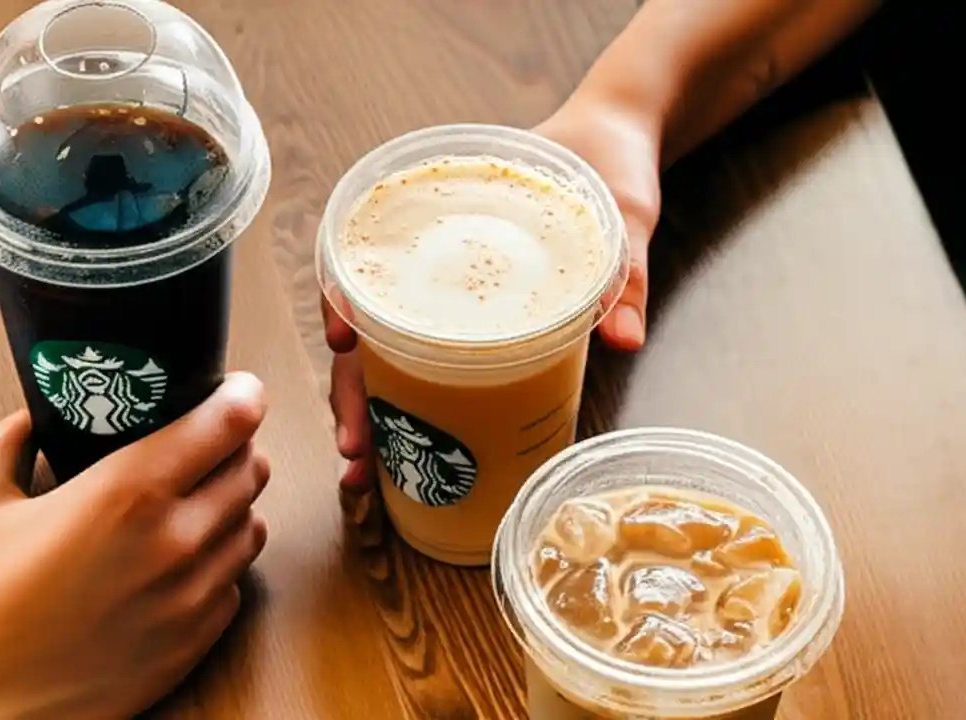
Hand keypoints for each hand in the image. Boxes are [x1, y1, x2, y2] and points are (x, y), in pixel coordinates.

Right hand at [0, 373, 270, 718]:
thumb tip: (35, 415)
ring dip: (234, 505)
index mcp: (126, 495)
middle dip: (237, 448)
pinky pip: (234, 587)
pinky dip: (220, 563)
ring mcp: (189, 603)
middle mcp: (173, 545)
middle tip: (212, 441)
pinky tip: (184, 560)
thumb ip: (13, 440)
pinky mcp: (190, 649)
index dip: (241, 397)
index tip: (239, 388)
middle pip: (249, 473)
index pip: (224, 426)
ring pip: (250, 530)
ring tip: (199, 498)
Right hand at [323, 99, 662, 489]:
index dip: (342, 297)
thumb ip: (623, 270)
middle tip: (354, 447)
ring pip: (386, 351)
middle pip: (368, 323)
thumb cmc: (605, 156)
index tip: (343, 342)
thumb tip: (621, 338)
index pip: (369, 250)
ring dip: (370, 409)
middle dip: (352, 389)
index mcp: (448, 210)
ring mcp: (448, 290)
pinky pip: (427, 359)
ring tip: (363, 467)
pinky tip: (400, 449)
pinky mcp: (473, 314)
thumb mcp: (621, 209)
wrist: (615, 136)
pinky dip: (407, 404)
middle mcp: (432, 255)